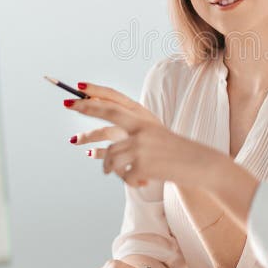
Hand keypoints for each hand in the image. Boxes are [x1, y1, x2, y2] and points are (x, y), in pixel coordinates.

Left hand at [64, 86, 226, 188]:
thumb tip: (97, 152)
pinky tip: (144, 181)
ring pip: (110, 158)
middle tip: (67, 103)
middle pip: (108, 112)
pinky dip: (131, 181)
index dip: (97, 93)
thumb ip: (130, 138)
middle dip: (86, 107)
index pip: (117, 101)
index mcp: (145, 119)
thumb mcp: (154, 138)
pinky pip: (123, 176)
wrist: (200, 164)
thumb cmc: (175, 153)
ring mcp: (141, 145)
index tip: (79, 86)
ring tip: (126, 174)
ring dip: (112, 170)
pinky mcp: (143, 164)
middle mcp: (142, 127)